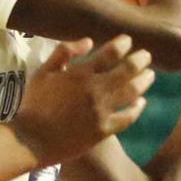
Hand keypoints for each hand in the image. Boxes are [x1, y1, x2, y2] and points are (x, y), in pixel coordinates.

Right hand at [14, 35, 153, 164]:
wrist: (31, 140)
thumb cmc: (33, 105)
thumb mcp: (42, 72)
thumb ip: (63, 52)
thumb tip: (89, 41)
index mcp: (80, 74)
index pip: (110, 52)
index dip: (123, 43)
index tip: (128, 40)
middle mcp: (95, 90)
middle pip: (128, 70)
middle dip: (141, 59)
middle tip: (146, 56)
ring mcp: (101, 111)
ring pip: (133, 92)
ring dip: (144, 81)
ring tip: (149, 76)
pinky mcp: (104, 130)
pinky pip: (128, 117)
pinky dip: (137, 108)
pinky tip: (141, 103)